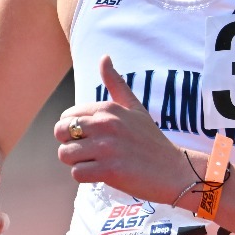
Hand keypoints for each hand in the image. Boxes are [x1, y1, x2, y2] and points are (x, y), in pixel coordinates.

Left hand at [54, 56, 197, 202]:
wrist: (173, 170)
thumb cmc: (151, 140)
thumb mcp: (135, 107)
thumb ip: (115, 83)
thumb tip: (104, 57)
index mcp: (108, 108)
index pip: (67, 115)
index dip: (73, 129)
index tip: (91, 137)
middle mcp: (105, 124)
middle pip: (60, 133)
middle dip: (70, 144)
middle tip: (89, 151)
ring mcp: (107, 147)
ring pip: (65, 154)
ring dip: (77, 162)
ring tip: (97, 162)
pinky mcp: (109, 170)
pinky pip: (76, 173)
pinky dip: (86, 177)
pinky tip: (102, 174)